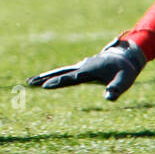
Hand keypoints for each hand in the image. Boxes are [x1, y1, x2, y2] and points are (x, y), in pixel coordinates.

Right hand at [26, 39, 145, 100]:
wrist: (126, 55)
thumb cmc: (125, 71)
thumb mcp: (124, 81)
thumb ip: (116, 89)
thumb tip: (109, 98)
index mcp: (88, 71)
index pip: (70, 78)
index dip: (58, 82)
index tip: (44, 86)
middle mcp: (81, 67)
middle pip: (59, 73)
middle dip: (43, 78)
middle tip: (28, 82)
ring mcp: (80, 67)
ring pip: (60, 71)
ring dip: (46, 76)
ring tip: (31, 81)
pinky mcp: (81, 68)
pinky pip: (64, 72)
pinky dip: (54, 75)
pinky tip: (46, 79)